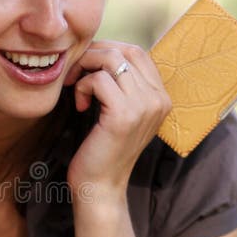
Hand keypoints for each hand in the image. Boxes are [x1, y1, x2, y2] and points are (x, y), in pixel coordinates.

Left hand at [66, 41, 170, 200]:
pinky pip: (98, 79)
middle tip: (75, 73)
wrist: (100, 186)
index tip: (87, 67)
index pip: (138, 52)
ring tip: (75, 87)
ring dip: (86, 68)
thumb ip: (121, 84)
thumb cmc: (103, 148)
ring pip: (112, 60)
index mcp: (161, 97)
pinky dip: (82, 87)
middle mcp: (159, 99)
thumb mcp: (119, 111)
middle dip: (94, 55)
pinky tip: (80, 106)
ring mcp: (144, 106)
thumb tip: (101, 50)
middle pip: (126, 51)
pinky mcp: (124, 115)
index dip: (108, 51)